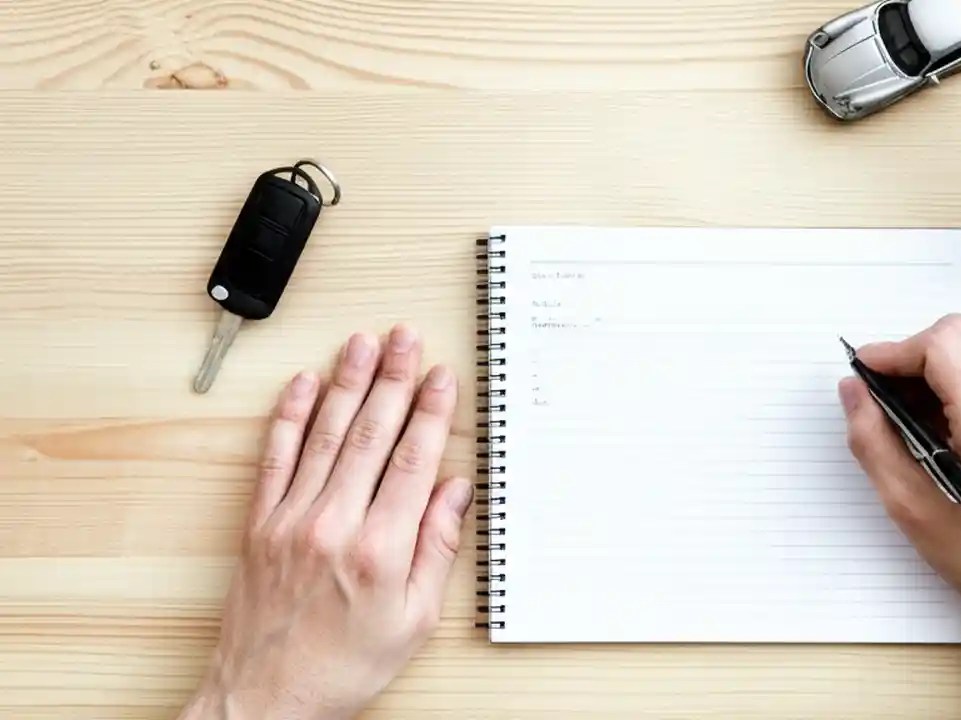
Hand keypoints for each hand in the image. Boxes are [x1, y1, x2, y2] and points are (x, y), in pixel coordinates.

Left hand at [180, 326, 471, 719]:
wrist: (267, 699)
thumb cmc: (344, 667)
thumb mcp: (415, 620)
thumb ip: (437, 548)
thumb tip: (454, 492)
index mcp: (380, 548)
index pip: (413, 461)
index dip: (430, 412)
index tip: (441, 377)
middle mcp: (333, 524)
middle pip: (371, 435)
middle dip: (392, 380)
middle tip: (405, 339)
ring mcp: (291, 519)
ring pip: (325, 435)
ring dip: (347, 383)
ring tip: (362, 344)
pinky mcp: (260, 524)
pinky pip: (275, 457)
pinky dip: (290, 417)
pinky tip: (304, 385)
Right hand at [838, 315, 960, 643]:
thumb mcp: (907, 503)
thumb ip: (871, 438)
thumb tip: (853, 390)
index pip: (941, 345)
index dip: (894, 352)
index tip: (865, 376)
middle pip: (956, 335)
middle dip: (910, 357)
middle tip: (882, 397)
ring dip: (931, 367)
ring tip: (908, 414)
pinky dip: (953, 378)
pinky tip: (936, 420)